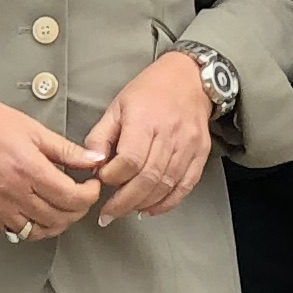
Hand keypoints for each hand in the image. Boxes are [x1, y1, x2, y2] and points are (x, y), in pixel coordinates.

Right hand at [0, 81, 106, 239]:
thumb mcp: (32, 129)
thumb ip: (66, 150)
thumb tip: (94, 161)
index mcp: (28, 168)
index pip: (72, 197)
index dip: (90, 195)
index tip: (92, 185)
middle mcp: (13, 192)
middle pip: (60, 218)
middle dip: (79, 209)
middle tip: (81, 195)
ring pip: (40, 231)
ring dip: (59, 223)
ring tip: (62, 206)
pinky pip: (17, 232)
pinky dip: (34, 228)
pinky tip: (38, 212)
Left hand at [82, 50, 217, 225]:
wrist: (189, 78)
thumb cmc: (150, 91)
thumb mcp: (116, 106)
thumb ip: (101, 136)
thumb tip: (91, 164)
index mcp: (145, 120)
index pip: (129, 160)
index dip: (112, 177)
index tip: (101, 181)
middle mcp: (170, 134)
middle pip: (147, 178)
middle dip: (124, 202)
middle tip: (108, 213)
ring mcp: (188, 145)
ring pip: (166, 185)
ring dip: (143, 204)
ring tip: (126, 210)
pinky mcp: (200, 153)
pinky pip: (185, 186)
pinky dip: (168, 203)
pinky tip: (151, 209)